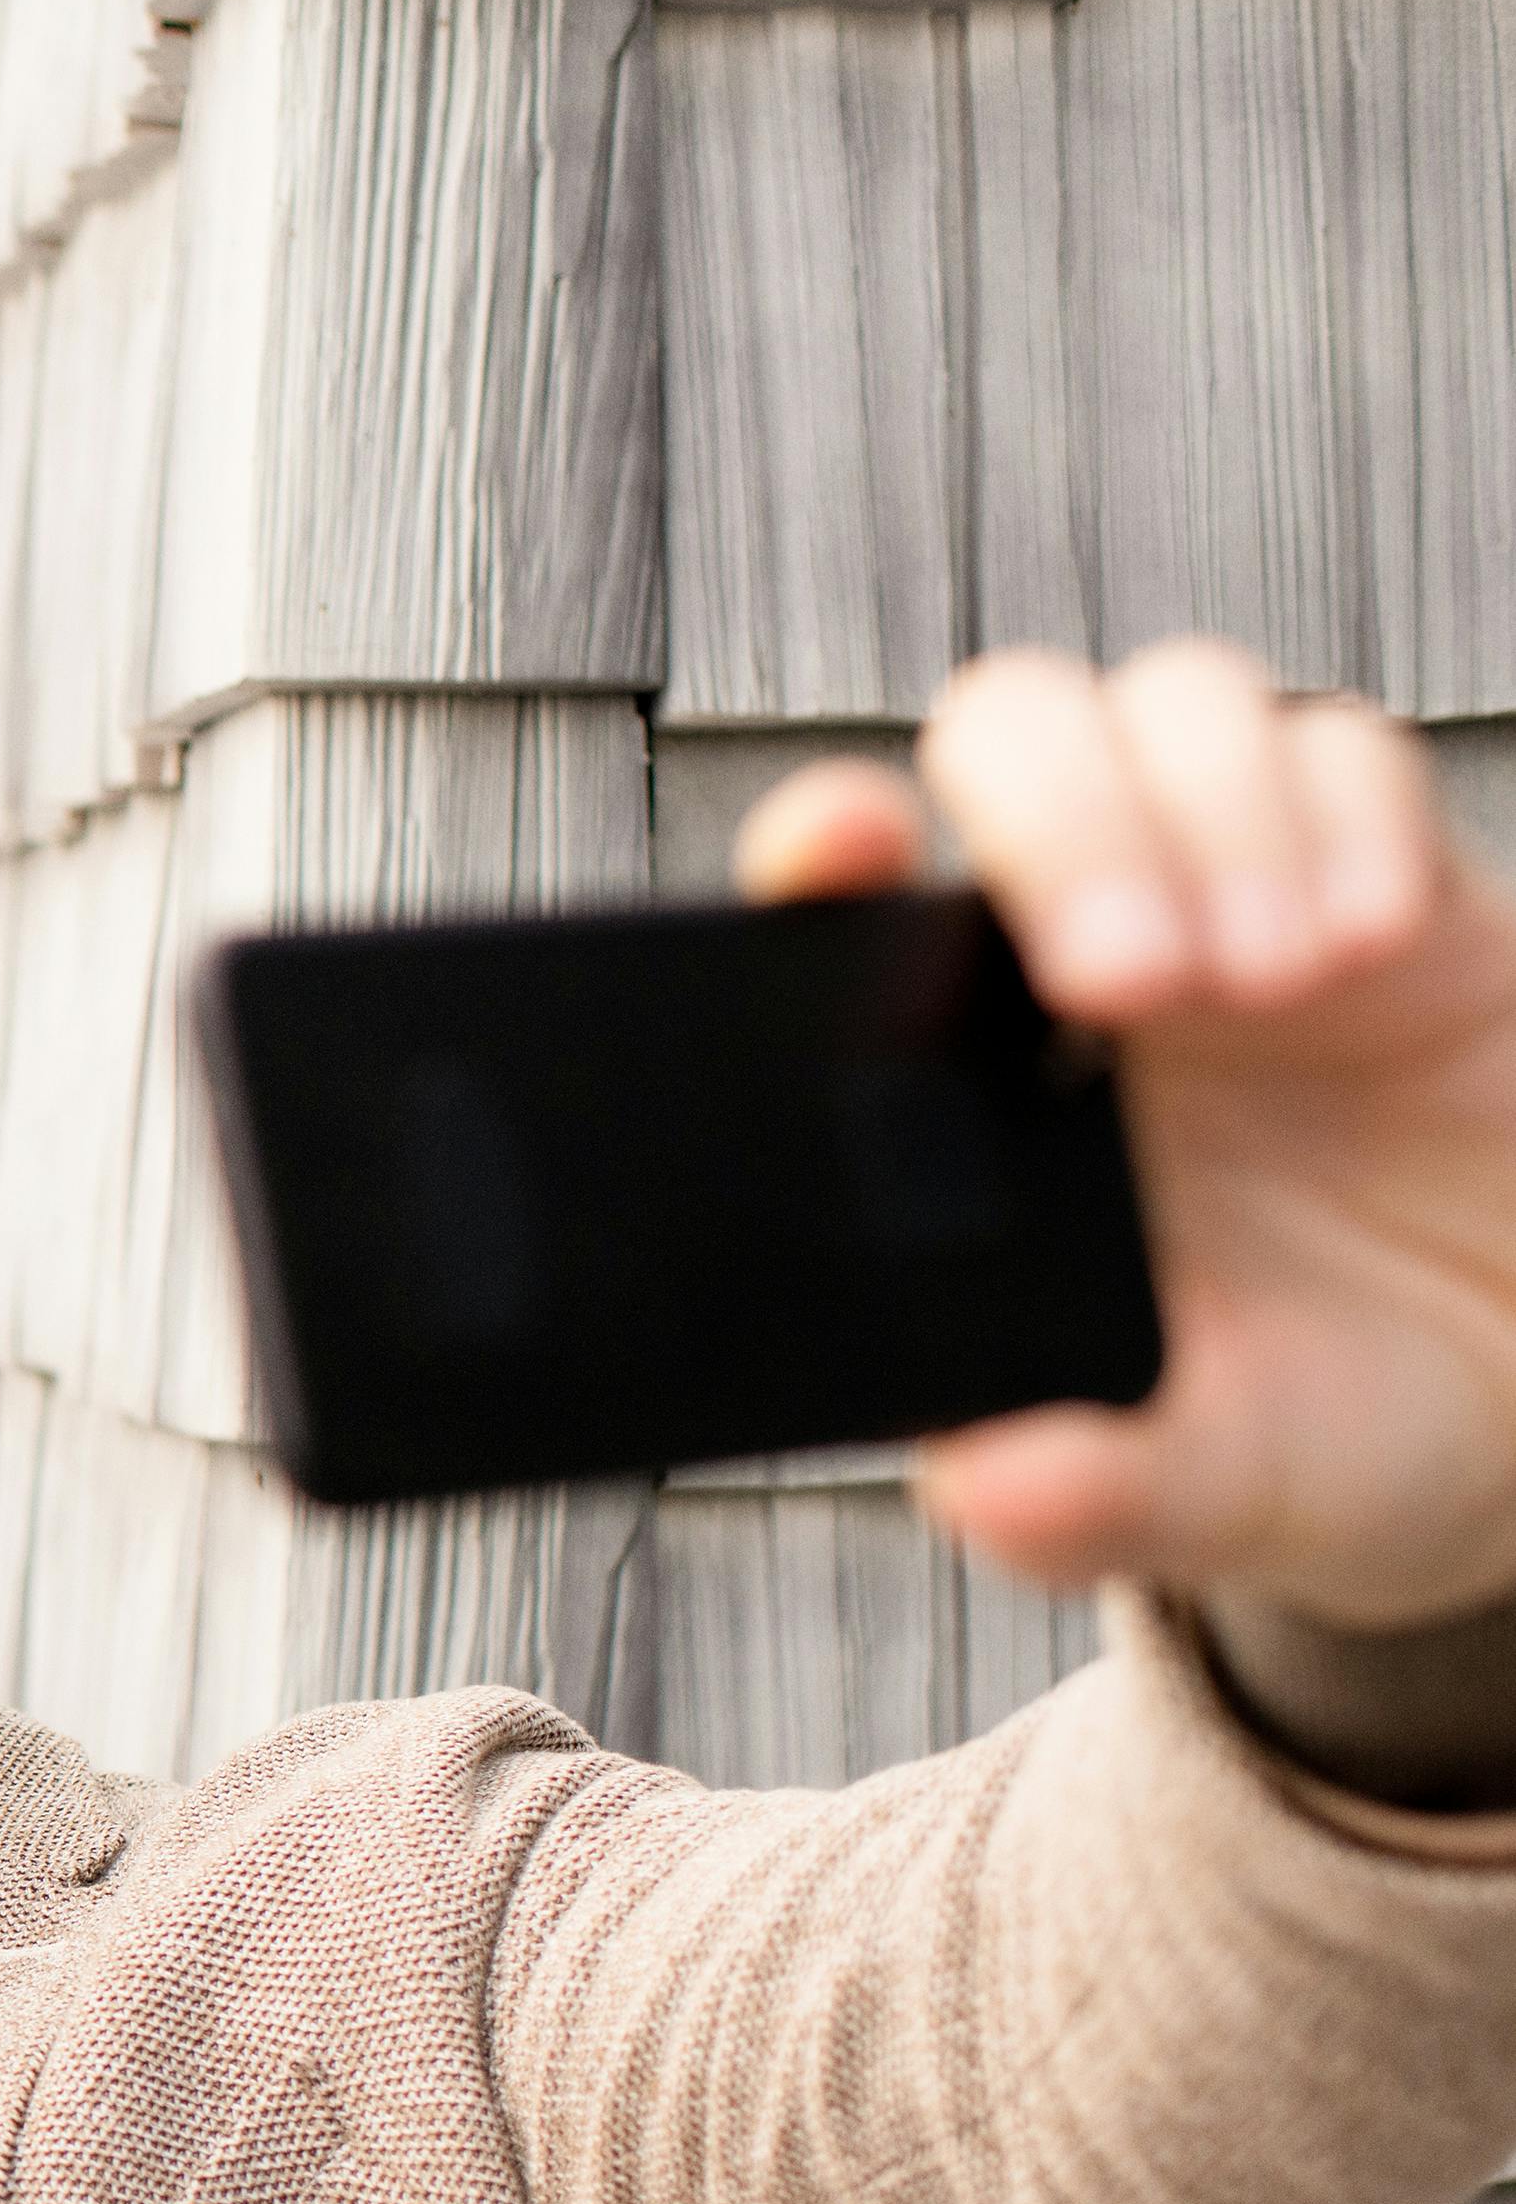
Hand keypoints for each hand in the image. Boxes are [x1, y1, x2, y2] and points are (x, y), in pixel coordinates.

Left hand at [738, 643, 1515, 1632]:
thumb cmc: (1316, 1429)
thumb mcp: (1205, 1487)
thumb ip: (1084, 1494)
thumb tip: (987, 1485)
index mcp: (966, 1086)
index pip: (843, 910)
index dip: (820, 844)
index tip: (840, 846)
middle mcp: (1074, 968)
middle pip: (1009, 741)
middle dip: (1059, 821)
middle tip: (1125, 979)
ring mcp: (1226, 901)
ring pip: (1169, 709)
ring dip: (1205, 819)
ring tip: (1271, 980)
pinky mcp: (1384, 880)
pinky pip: (1341, 753)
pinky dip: (1345, 819)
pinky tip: (1363, 946)